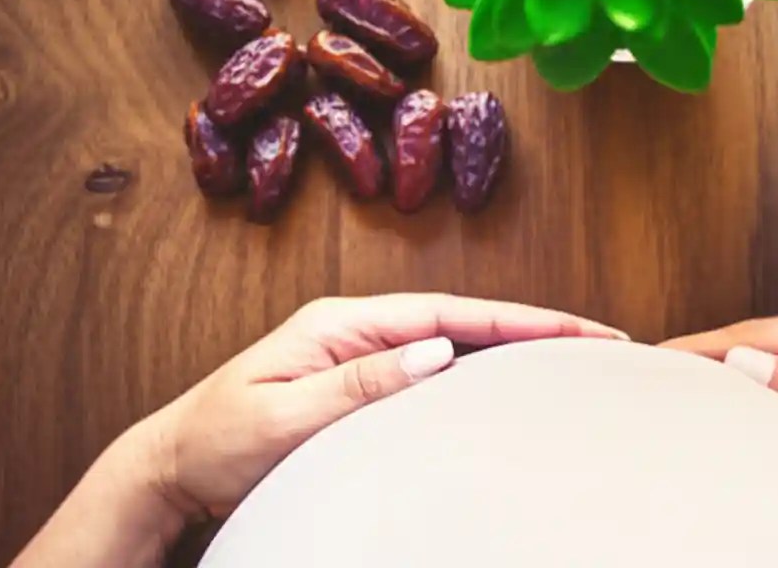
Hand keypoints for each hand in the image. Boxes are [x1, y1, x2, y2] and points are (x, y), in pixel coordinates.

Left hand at [146, 293, 627, 519]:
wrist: (174, 463)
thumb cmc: (218, 440)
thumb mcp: (281, 416)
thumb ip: (359, 384)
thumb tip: (436, 353)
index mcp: (343, 323)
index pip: (451, 313)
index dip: (522, 319)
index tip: (580, 329)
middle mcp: (360, 329)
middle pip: (467, 319)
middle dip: (537, 328)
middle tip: (603, 342)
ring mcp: (364, 352)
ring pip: (459, 341)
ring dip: (516, 347)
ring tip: (576, 358)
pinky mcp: (364, 379)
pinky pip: (437, 369)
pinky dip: (482, 368)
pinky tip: (512, 383)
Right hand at [662, 313, 777, 567]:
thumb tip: (750, 365)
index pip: (759, 335)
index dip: (705, 346)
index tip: (660, 357)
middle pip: (756, 346)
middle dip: (704, 356)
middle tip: (656, 376)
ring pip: (769, 367)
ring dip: (726, 376)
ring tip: (682, 391)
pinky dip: (753, 398)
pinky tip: (735, 413)